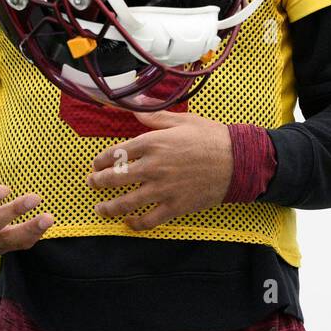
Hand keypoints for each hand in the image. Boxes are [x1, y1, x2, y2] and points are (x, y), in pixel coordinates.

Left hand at [85, 110, 233, 229]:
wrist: (238, 161)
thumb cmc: (211, 137)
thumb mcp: (181, 120)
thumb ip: (154, 116)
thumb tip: (135, 106)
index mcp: (153, 143)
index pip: (115, 153)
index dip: (101, 161)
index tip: (96, 164)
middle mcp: (153, 167)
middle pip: (114, 179)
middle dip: (98, 183)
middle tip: (92, 184)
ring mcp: (163, 189)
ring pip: (127, 203)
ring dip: (109, 207)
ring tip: (100, 208)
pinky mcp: (175, 207)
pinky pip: (149, 220)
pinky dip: (135, 224)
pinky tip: (129, 223)